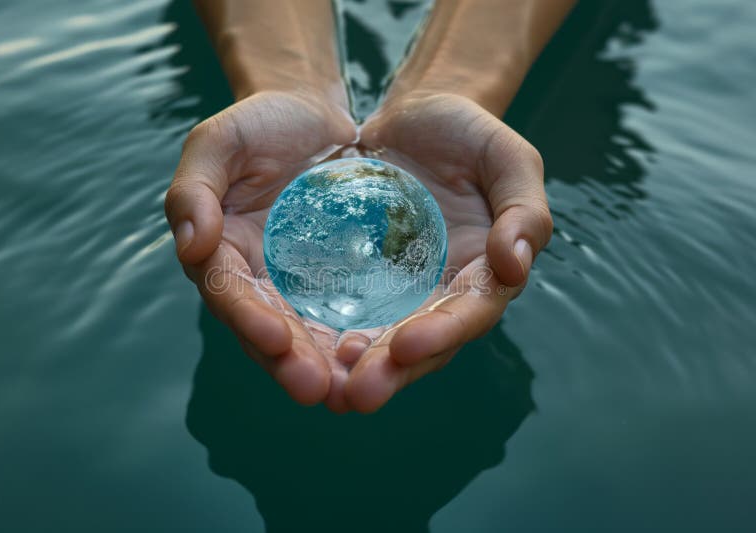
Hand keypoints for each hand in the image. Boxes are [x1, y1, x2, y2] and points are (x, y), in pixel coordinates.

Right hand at [165, 91, 357, 407]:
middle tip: (319, 389)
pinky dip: (373, 342)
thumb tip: (193, 245)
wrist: (316, 119)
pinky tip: (394, 358)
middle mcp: (262, 285)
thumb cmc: (262, 126)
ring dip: (335, 369)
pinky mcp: (348, 286)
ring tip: (358, 391)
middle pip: (274, 335)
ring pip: (317, 340)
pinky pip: (359, 319)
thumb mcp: (219, 143)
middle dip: (294, 364)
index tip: (275, 337)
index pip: (230, 295)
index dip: (248, 319)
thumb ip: (195, 190)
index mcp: (224, 256)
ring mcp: (306, 290)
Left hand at [343, 93, 552, 411]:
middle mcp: (440, 293)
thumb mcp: (508, 159)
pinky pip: (338, 309)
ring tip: (324, 385)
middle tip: (357, 394)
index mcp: (483, 273)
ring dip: (350, 366)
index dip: (442, 332)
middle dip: (390, 370)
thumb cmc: (470, 134)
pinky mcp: (357, 276)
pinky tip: (293, 344)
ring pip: (376, 338)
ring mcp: (397, 289)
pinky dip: (320, 330)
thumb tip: (514, 265)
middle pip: (419, 343)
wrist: (417, 116)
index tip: (407, 345)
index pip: (469, 312)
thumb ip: (523, 210)